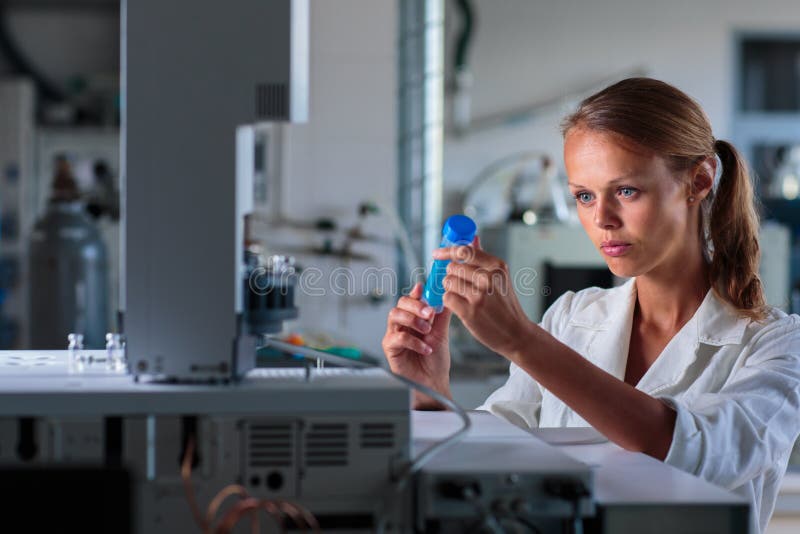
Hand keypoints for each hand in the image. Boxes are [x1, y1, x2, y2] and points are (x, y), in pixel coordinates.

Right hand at [381, 282, 452, 408]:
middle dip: (415, 305)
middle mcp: (402, 325)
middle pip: (400, 304)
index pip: (411, 299)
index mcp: (414, 318)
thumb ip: (442, 315)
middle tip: (429, 313)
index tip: (423, 287)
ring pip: (395, 316)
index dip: (415, 292)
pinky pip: (397, 338)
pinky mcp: (390, 348)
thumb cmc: (435, 360)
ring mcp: (394, 335)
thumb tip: (447, 295)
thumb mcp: (442, 333)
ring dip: (413, 320)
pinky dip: (414, 342)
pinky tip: (425, 348)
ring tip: (428, 331)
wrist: (433, 381)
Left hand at [436, 236, 532, 358]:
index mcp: (496, 266)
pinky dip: (449, 301)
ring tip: (462, 296)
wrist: (516, 333)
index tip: (436, 254)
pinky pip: (447, 298)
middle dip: (451, 275)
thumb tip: (473, 237)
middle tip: (459, 285)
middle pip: (452, 267)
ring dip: (450, 289)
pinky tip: (460, 306)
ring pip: (448, 282)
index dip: (447, 251)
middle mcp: (488, 278)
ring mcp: (479, 295)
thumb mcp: (500, 278)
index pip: (464, 251)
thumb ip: (483, 258)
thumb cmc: (505, 304)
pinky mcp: (470, 311)